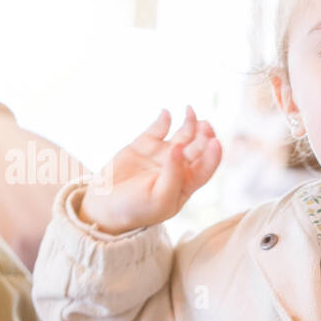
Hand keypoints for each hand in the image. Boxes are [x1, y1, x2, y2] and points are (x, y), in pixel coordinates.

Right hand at [79, 106, 221, 234]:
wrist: (106, 206)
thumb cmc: (138, 209)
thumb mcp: (160, 198)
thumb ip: (173, 175)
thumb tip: (179, 147)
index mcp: (188, 183)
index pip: (207, 165)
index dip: (214, 154)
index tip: (214, 142)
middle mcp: (180, 166)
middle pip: (199, 145)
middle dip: (204, 134)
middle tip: (204, 125)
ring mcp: (164, 152)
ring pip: (184, 133)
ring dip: (190, 122)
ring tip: (190, 111)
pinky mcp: (146, 143)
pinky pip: (159, 127)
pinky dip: (164, 119)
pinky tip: (166, 114)